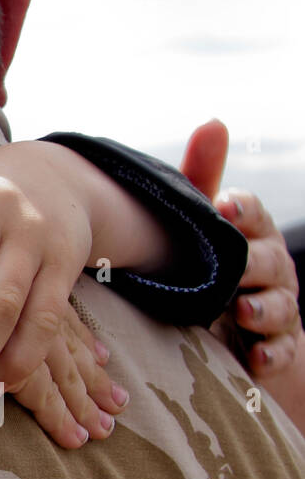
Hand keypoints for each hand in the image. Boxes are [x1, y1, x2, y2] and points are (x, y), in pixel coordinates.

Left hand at [179, 119, 302, 376]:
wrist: (223, 337)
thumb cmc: (205, 268)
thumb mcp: (197, 226)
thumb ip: (203, 177)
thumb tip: (215, 120)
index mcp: (248, 233)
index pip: (250, 213)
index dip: (241, 209)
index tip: (224, 207)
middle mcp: (268, 267)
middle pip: (267, 260)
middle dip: (253, 263)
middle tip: (235, 268)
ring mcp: (276, 308)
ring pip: (278, 305)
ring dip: (264, 309)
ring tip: (243, 313)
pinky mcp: (278, 349)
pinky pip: (281, 352)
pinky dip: (271, 354)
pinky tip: (256, 357)